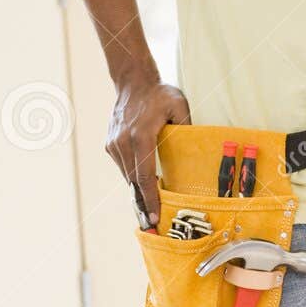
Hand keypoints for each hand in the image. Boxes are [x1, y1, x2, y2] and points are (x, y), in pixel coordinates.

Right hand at [106, 72, 190, 226]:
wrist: (133, 81)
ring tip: (149, 212)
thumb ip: (186, 130)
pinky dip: (133, 177)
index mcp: (141, 136)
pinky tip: (143, 186)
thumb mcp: (180, 107)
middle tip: (152, 225)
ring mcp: (114, 144)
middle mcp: (124, 143)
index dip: (150, 199)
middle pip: (134, 182)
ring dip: (138, 192)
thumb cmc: (160, 94)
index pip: (145, 176)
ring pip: (127, 176)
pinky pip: (123, 167)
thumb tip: (194, 154)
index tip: (153, 218)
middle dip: (143, 204)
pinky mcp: (110, 144)